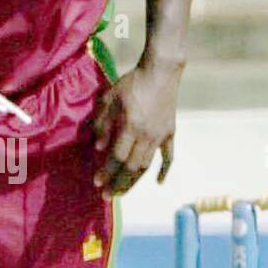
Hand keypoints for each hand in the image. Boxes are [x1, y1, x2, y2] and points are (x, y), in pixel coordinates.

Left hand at [92, 63, 181, 196]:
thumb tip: (99, 148)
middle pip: (131, 167)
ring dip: (134, 181)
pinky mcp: (170, 132)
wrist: (161, 71)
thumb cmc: (132, 82)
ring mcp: (160, 135)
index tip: (97, 183)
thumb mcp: (110, 98)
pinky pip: (168, 156)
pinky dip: (164, 170)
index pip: (117, 156)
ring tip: (123, 192)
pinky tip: (159, 182)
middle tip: (107, 197)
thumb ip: (103, 123)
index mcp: (131, 126)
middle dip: (118, 184)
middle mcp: (147, 135)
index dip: (106, 172)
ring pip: (147, 165)